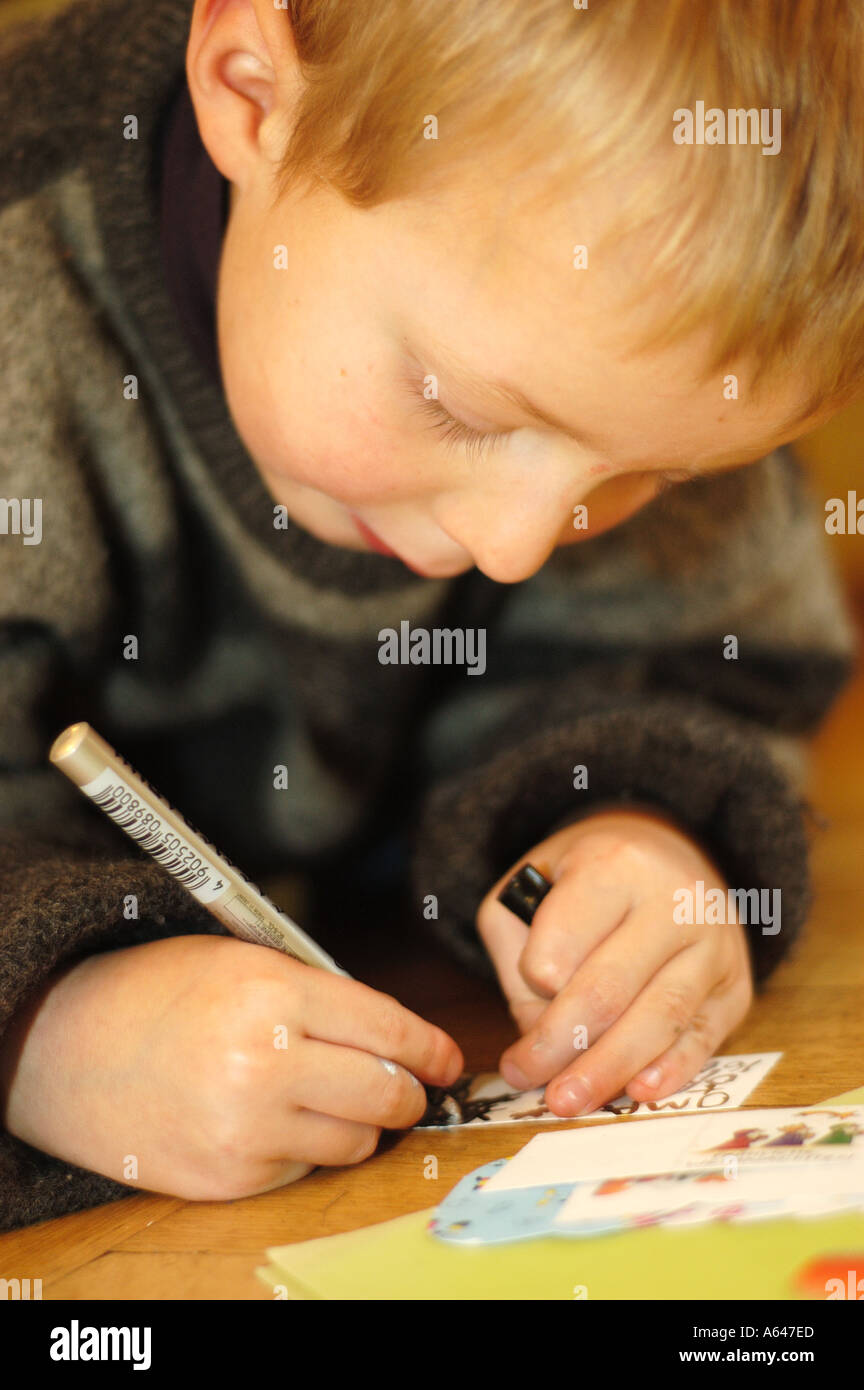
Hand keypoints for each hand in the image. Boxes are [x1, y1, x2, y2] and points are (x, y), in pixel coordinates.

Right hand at [0, 934, 461, 1199]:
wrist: (69, 1046)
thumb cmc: (162, 992)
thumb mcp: (244, 961)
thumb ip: (320, 996)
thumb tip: (400, 1038)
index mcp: (272, 992)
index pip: (387, 1027)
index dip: (429, 1047)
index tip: (448, 1060)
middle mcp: (263, 1062)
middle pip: (385, 1093)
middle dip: (407, 1093)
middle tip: (405, 1087)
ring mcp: (244, 1127)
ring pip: (354, 1141)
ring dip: (357, 1124)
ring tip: (327, 1098)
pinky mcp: (227, 1178)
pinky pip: (303, 1169)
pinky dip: (304, 1149)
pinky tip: (274, 1120)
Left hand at [476, 808, 753, 1115]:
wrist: (670, 853)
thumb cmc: (587, 876)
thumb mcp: (531, 886)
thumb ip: (518, 955)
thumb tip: (538, 1034)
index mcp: (613, 864)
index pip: (563, 942)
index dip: (534, 981)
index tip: (521, 993)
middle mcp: (674, 900)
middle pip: (609, 989)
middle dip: (560, 1045)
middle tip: (525, 1079)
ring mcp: (713, 944)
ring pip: (658, 1018)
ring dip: (607, 1069)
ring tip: (567, 1100)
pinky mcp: (735, 986)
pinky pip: (703, 1037)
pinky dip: (670, 1070)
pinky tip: (637, 1092)